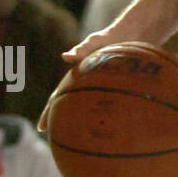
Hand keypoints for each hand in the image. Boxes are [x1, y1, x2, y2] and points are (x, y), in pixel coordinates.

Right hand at [37, 26, 153, 130]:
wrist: (135, 34)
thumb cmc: (114, 36)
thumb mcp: (98, 41)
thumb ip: (83, 48)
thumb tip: (66, 57)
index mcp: (77, 76)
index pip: (58, 97)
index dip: (49, 113)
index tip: (42, 128)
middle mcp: (86, 84)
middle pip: (70, 106)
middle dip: (62, 123)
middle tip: (57, 141)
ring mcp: (101, 88)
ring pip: (88, 109)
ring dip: (82, 124)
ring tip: (79, 141)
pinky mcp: (116, 89)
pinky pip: (110, 108)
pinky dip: (106, 120)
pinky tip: (111, 133)